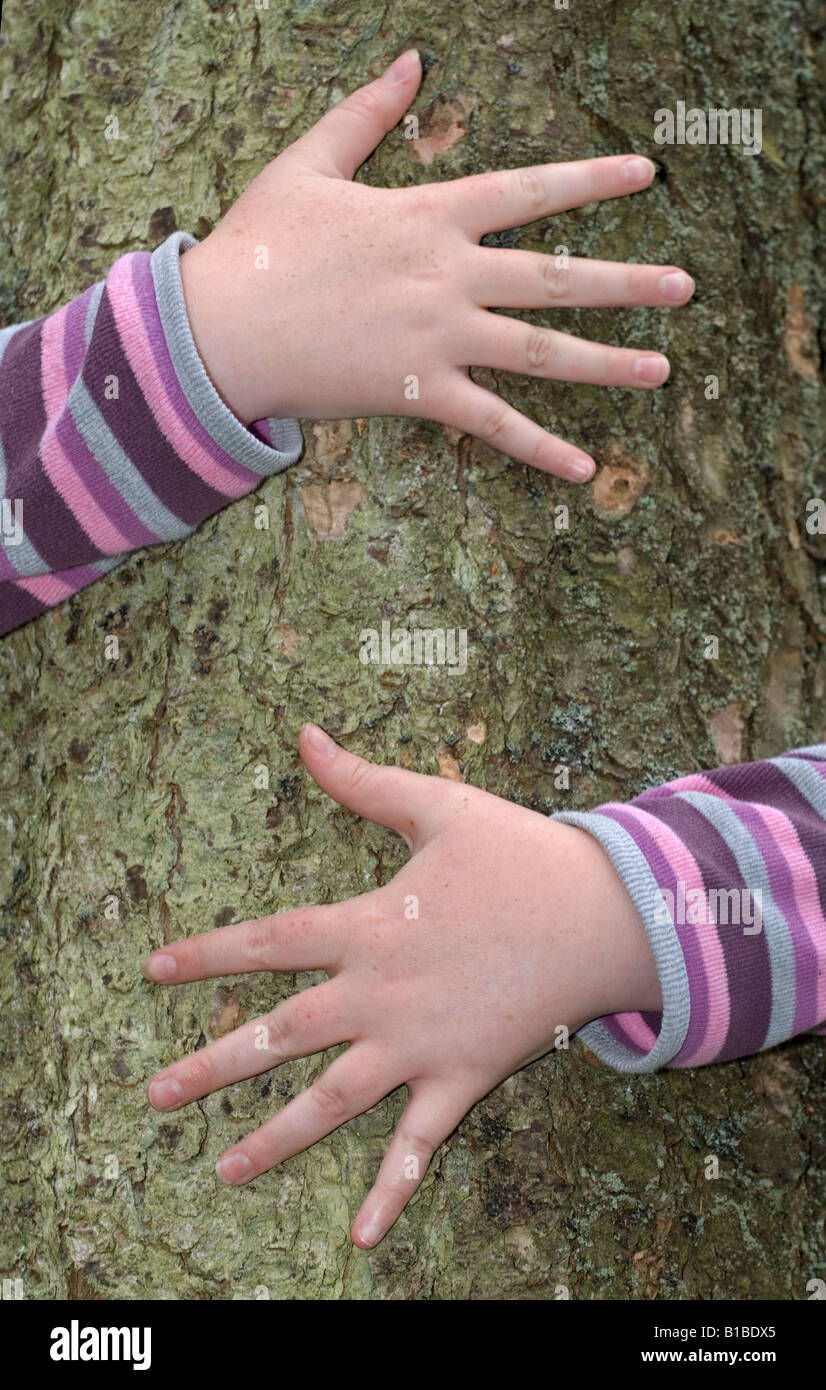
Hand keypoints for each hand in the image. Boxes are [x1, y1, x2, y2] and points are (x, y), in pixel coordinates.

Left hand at [144, 724, 660, 1248]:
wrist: (606, 913)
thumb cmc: (521, 855)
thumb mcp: (439, 805)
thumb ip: (363, 781)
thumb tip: (304, 735)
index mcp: (369, 926)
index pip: (269, 942)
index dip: (207, 954)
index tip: (152, 970)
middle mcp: (379, 993)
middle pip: (280, 1035)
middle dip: (212, 1066)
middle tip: (153, 1097)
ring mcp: (419, 1042)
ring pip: (333, 1101)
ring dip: (275, 1138)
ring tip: (224, 1171)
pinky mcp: (463, 1076)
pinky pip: (421, 1143)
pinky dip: (393, 1191)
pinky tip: (360, 1236)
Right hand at [179, 48, 693, 483]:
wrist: (220, 332)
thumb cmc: (257, 246)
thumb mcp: (308, 163)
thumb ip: (366, 112)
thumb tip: (411, 57)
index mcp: (428, 216)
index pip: (528, 191)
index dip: (590, 180)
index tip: (646, 174)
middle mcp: (449, 276)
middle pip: (556, 278)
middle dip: (627, 282)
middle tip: (686, 287)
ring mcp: (440, 338)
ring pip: (542, 353)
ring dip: (607, 363)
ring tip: (662, 370)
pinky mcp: (420, 393)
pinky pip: (494, 426)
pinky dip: (540, 449)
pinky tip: (585, 469)